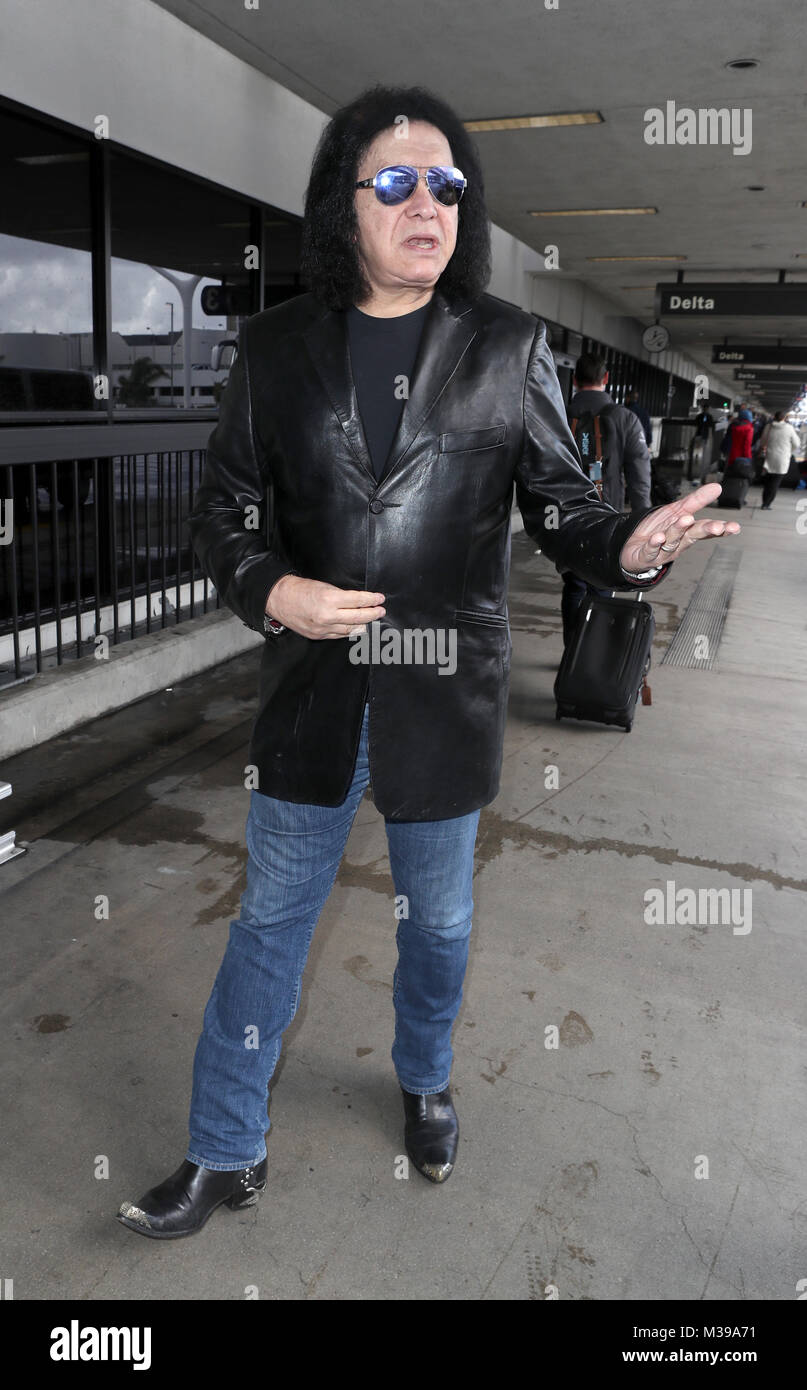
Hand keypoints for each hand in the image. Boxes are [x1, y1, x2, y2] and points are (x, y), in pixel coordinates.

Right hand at [266, 574, 384, 638]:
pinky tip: (356, 628)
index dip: (371, 600)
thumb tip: (357, 601)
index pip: (357, 600)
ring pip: (350, 629)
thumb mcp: (323, 586)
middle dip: (372, 614)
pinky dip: (349, 631)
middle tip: (381, 610)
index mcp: (328, 599)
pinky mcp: (317, 635)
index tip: (380, 598)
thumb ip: (341, 596)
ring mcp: (322, 628)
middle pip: (357, 617)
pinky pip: (338, 635)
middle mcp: (326, 616)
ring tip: (371, 619)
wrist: (278, 599)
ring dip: (363, 624)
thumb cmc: (299, 589)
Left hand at [619, 483, 739, 573]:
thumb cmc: (658, 529)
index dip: (721, 529)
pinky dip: (654, 544)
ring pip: (672, 541)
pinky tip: (658, 538)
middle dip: (705, 530)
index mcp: (688, 533)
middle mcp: (678, 543)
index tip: (734, 527)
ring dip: (679, 530)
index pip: (706, 529)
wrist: (631, 546)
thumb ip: (696, 500)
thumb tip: (718, 487)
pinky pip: (651, 551)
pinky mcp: (646, 556)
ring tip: (685, 520)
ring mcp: (663, 551)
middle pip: (693, 535)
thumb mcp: (677, 510)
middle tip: (717, 527)